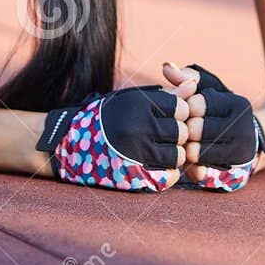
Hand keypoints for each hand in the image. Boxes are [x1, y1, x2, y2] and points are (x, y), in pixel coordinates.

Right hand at [37, 73, 196, 191]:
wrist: (69, 145)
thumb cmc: (108, 118)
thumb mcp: (132, 99)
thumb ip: (166, 94)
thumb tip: (194, 86)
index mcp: (137, 105)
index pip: (181, 107)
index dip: (179, 113)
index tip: (168, 116)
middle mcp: (137, 128)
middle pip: (182, 132)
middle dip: (178, 135)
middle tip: (165, 135)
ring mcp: (135, 155)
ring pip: (178, 156)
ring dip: (174, 155)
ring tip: (160, 150)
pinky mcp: (133, 177)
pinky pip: (168, 177)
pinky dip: (168, 173)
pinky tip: (156, 165)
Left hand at [161, 62, 264, 191]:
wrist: (249, 141)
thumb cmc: (220, 110)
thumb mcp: (210, 90)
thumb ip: (188, 78)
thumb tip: (166, 66)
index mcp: (236, 104)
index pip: (197, 105)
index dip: (184, 109)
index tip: (184, 111)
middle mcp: (243, 127)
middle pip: (196, 129)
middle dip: (183, 130)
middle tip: (178, 130)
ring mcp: (240, 150)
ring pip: (198, 151)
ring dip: (184, 148)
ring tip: (182, 143)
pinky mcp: (233, 170)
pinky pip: (202, 169)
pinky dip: (190, 165)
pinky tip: (189, 159)